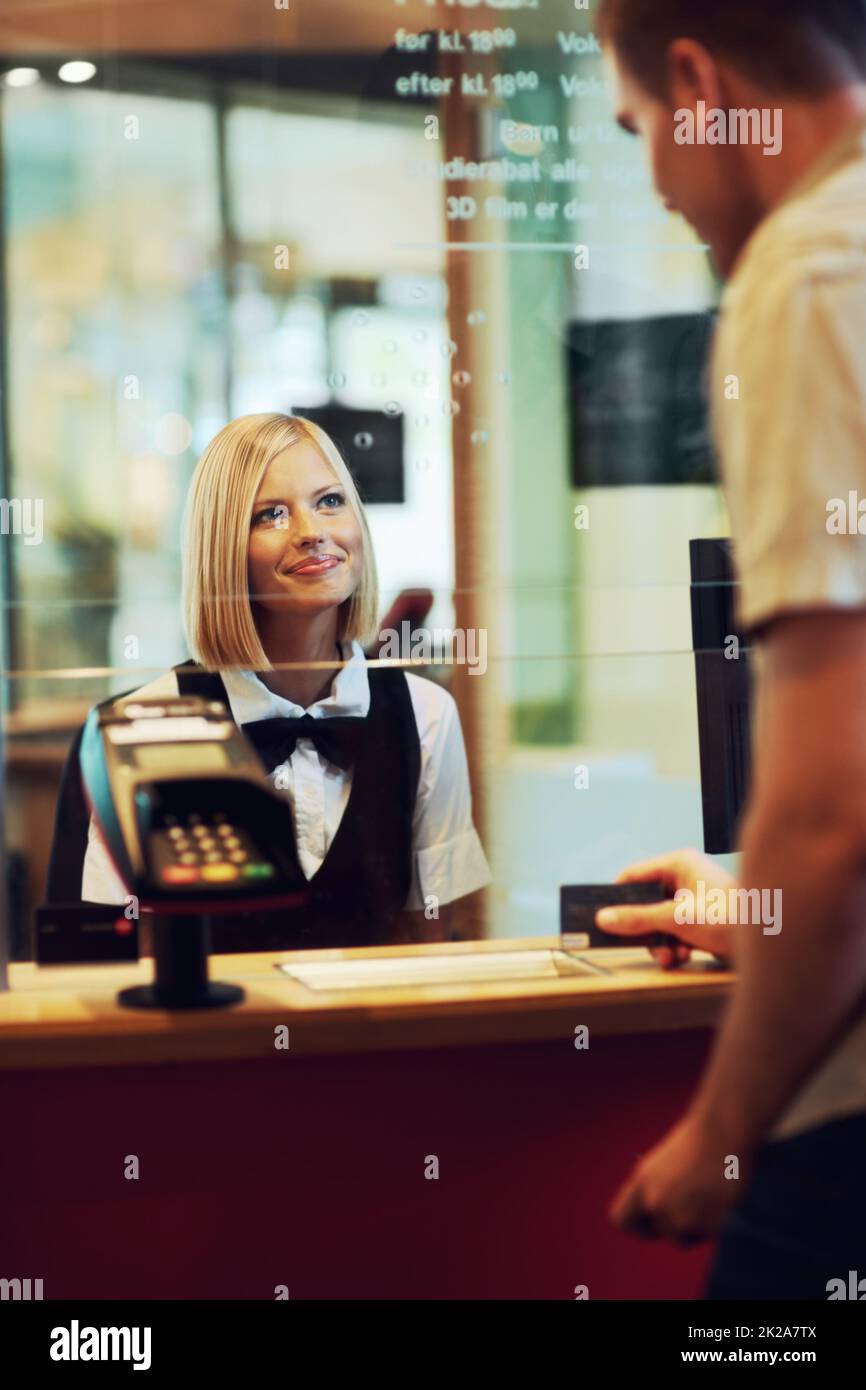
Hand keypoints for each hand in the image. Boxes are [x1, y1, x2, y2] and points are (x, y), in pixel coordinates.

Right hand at [596, 848, 735, 968]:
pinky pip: (676, 932)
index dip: (617, 897)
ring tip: (670, 956)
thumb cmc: (730, 916)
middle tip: (642, 945)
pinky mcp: (703, 919)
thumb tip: (605, 918)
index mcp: (678, 864)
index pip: (634, 875)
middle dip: (645, 930)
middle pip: (646, 904)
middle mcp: (685, 878)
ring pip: (660, 922)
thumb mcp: (676, 918)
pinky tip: (685, 956)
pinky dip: (676, 946)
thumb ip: (638, 919)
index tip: (604, 916)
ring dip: (661, 943)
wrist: (774, 937)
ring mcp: (695, 900)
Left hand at [609, 1112, 748, 1245]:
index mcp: (640, 1183)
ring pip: (684, 1237)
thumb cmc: (695, 1140)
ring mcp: (684, 1218)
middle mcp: (657, 1203)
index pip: (621, 1219)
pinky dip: (713, 1224)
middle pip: (659, 1231)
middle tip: (688, 1206)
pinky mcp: (710, 1226)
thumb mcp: (661, 1164)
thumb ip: (654, 1191)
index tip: (649, 1219)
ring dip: (693, 1226)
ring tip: (706, 1198)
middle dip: (671, 1223)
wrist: (724, 1131)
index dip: (636, 1223)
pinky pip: (706, 1235)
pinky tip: (721, 1200)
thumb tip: (655, 1215)